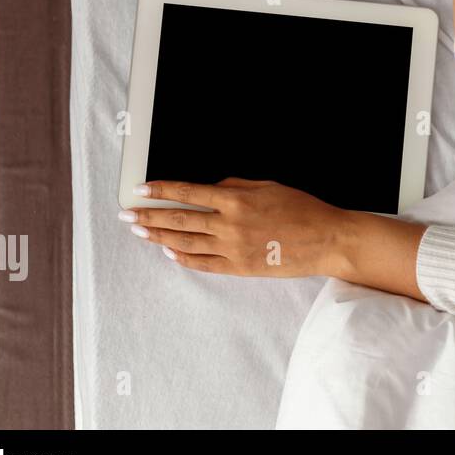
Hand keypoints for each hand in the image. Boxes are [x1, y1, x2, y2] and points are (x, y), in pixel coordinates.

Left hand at [120, 177, 359, 278]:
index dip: (162, 190)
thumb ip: (235, 186)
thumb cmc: (302, 209)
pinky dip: (183, 258)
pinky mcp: (239, 268)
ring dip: (159, 237)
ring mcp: (232, 249)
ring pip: (185, 243)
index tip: (141, 189)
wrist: (326, 240)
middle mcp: (229, 225)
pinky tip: (169, 252)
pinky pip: (202, 264)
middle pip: (179, 220)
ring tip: (141, 232)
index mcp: (236, 200)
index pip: (188, 193)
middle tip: (127, 215)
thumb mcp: (268, 187)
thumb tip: (210, 190)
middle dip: (149, 216)